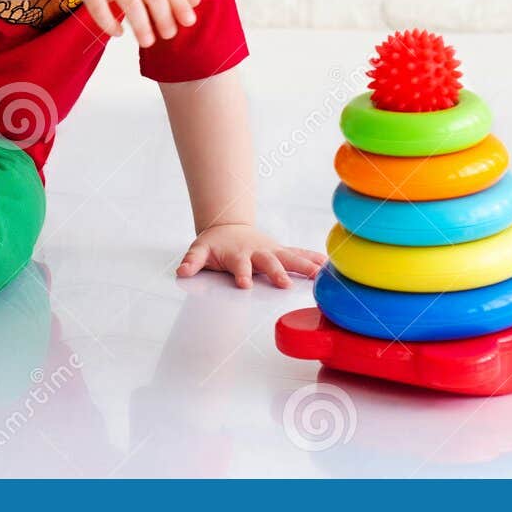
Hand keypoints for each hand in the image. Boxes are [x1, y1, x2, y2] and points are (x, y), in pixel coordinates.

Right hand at [66, 0, 199, 46]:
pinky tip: (119, 34)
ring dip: (141, 25)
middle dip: (163, 16)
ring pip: (129, 2)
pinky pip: (100, 9)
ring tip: (148, 43)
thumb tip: (196, 2)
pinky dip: (110, 24)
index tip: (189, 22)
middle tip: (169, 35)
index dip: (179, 2)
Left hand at [176, 223, 326, 288]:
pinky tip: (329, 266)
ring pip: (290, 257)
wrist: (229, 227)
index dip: (241, 274)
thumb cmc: (216, 244)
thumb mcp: (200, 250)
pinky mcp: (281, 252)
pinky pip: (300, 255)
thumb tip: (182, 271)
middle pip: (269, 262)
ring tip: (319, 275)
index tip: (244, 284)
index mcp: (238, 255)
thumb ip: (192, 261)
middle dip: (277, 272)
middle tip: (284, 284)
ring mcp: (272, 251)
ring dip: (303, 265)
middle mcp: (258, 252)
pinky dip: (314, 258)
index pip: (239, 265)